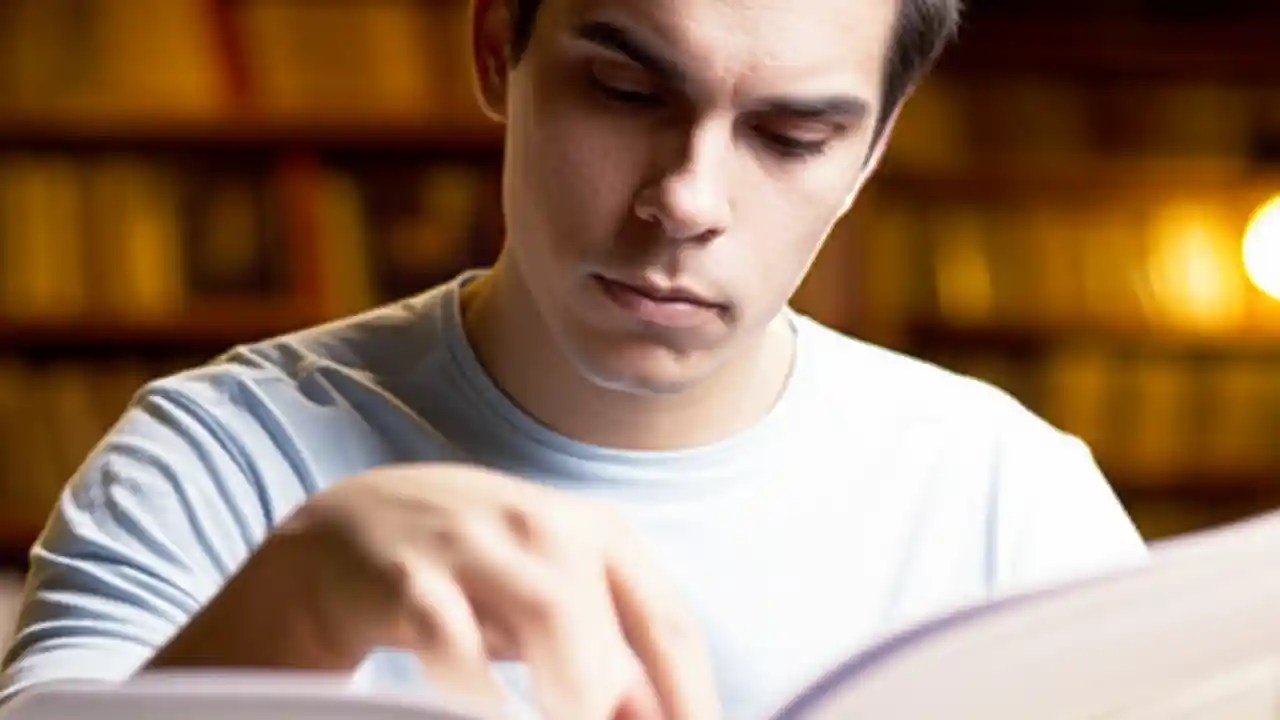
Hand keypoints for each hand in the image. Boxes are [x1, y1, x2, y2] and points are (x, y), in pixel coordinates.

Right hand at [149, 463, 720, 719]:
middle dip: (607, 711)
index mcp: (593, 532)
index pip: (668, 624)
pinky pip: (452, 638)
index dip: (690, 701)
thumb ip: (606, 656)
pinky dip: (476, 691)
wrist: (339, 533)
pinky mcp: (403, 575)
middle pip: (610, 633)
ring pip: (550, 620)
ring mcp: (471, 543)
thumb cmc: (466, 574)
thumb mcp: (545, 598)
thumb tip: (665, 718)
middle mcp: (541, 526)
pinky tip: (484, 711)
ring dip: (565, 698)